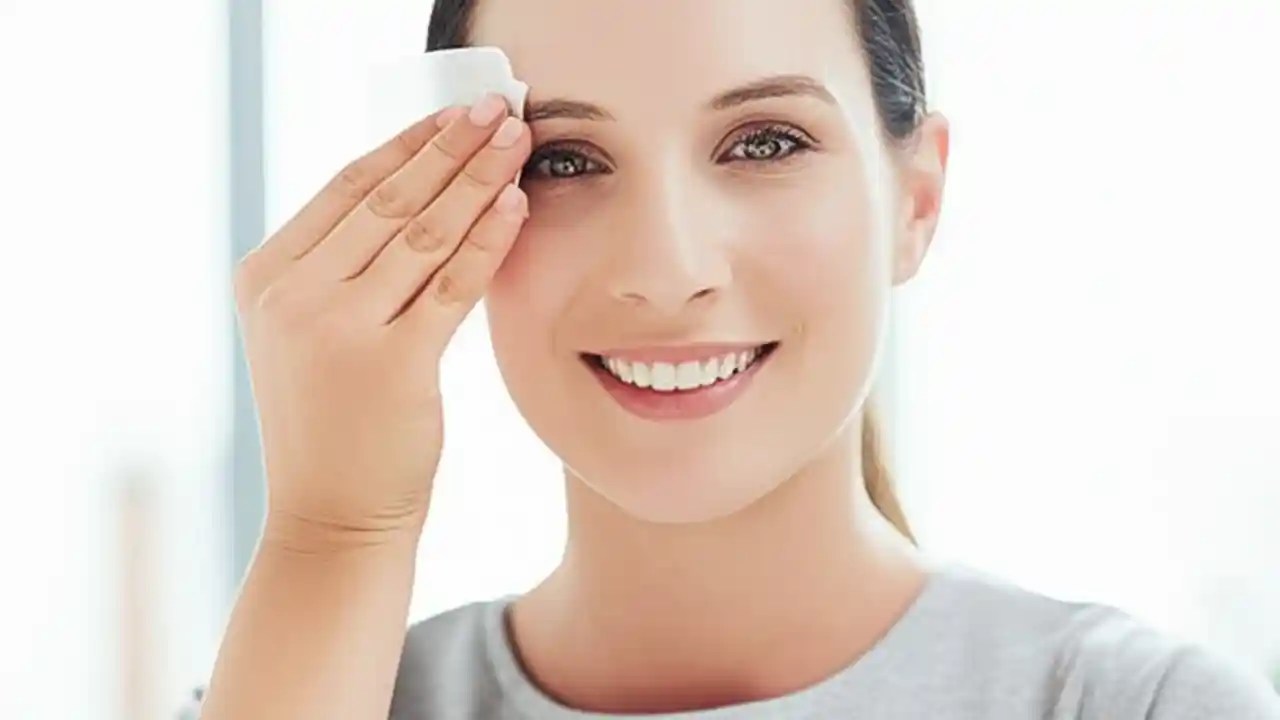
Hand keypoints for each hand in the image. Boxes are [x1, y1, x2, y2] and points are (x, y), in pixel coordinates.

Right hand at [232, 94, 529, 547]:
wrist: (330, 517)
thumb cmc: (330, 424)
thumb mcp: (306, 335)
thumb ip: (339, 269)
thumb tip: (414, 196)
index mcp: (265, 278)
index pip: (346, 189)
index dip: (407, 145)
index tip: (452, 115)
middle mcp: (293, 296)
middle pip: (388, 200)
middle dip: (451, 149)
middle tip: (499, 112)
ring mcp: (339, 329)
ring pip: (423, 234)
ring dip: (477, 181)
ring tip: (517, 143)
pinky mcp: (392, 365)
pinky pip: (452, 284)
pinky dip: (488, 239)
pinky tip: (515, 204)